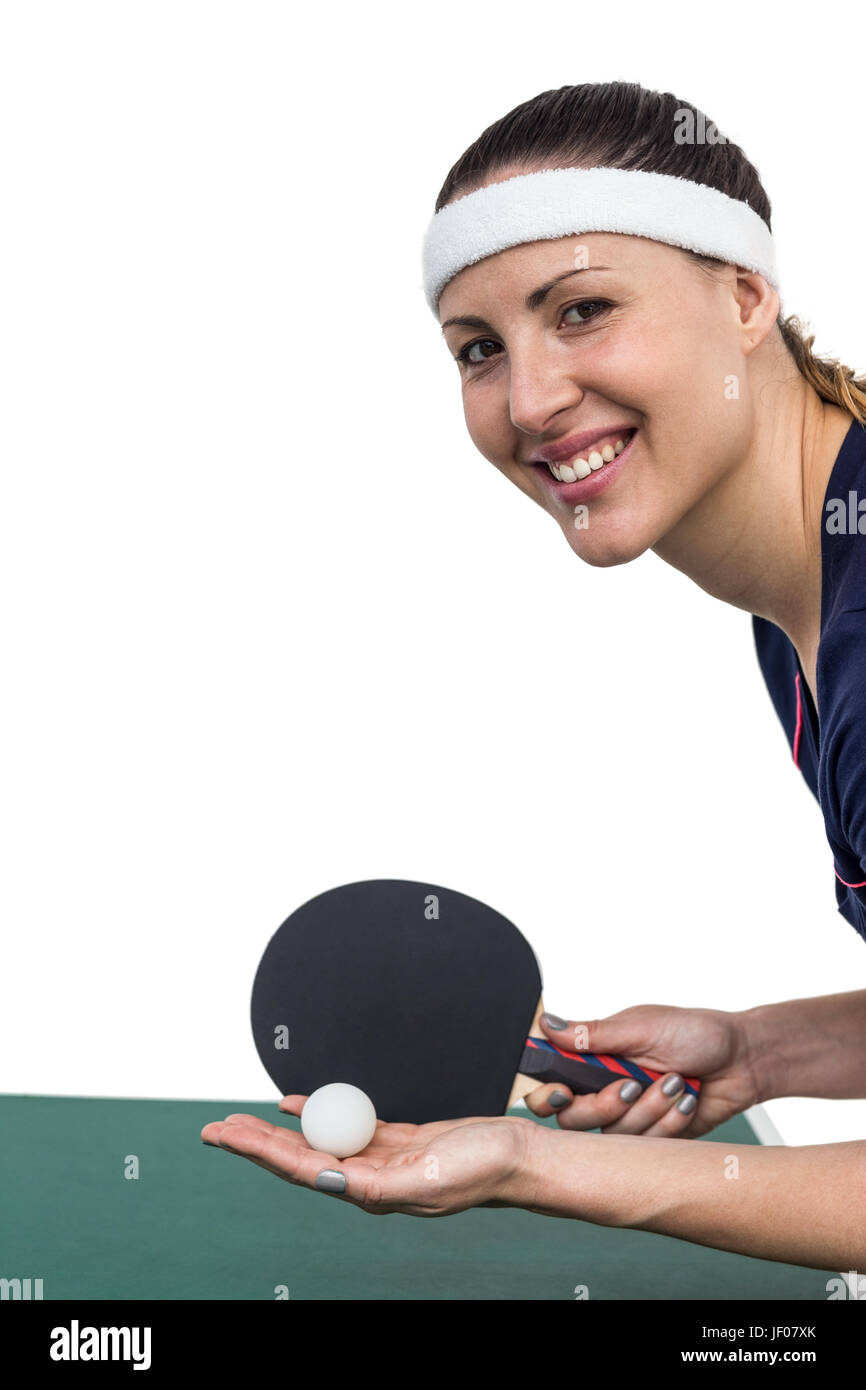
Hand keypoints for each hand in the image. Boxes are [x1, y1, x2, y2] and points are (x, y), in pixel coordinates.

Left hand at [201, 1097, 533, 1215]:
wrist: (517, 1158)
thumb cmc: (480, 1169)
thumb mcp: (428, 1178)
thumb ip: (377, 1185)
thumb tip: (327, 1181)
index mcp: (369, 1193)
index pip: (299, 1168)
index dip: (258, 1151)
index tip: (225, 1135)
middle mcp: (365, 1180)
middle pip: (296, 1157)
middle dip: (253, 1142)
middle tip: (215, 1127)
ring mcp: (378, 1162)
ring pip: (315, 1143)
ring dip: (277, 1131)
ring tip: (241, 1120)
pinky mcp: (393, 1143)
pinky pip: (344, 1128)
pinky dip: (315, 1115)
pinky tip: (294, 1106)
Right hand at [524, 1003, 761, 1138]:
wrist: (744, 1060)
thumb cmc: (697, 1032)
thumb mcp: (642, 1027)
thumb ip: (593, 1034)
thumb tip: (546, 1024)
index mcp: (595, 1056)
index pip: (551, 1080)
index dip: (548, 1093)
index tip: (564, 1092)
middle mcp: (605, 1087)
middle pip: (572, 1119)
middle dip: (603, 1107)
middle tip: (630, 1086)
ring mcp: (630, 1116)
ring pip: (612, 1136)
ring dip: (648, 1109)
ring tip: (674, 1083)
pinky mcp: (653, 1138)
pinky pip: (645, 1147)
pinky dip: (669, 1122)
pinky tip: (685, 1100)